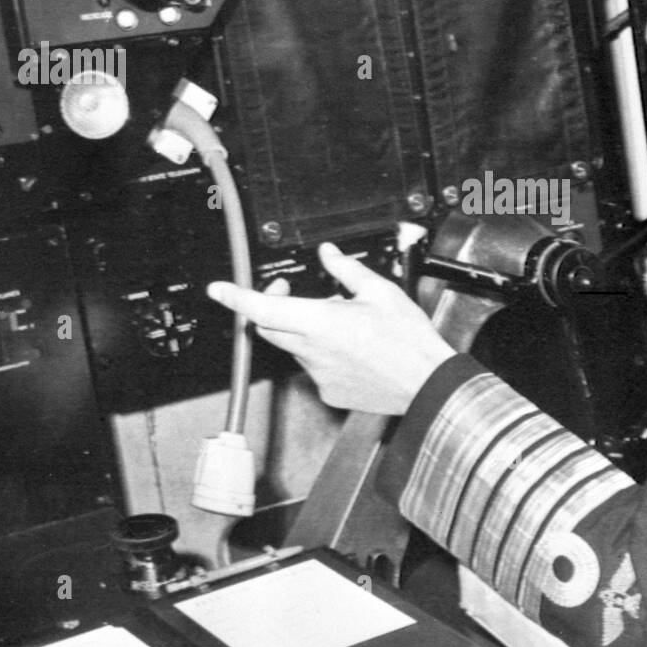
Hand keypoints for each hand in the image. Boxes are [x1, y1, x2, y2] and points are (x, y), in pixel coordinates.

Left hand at [206, 243, 455, 415]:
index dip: (235, 297)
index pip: (262, 308)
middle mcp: (312, 350)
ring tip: (342, 324)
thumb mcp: (381, 292)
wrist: (427, 383)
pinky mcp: (328, 391)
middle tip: (292, 295)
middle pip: (270, 327)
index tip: (219, 289)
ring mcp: (318, 374)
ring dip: (305, 331)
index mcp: (320, 321)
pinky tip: (352, 349)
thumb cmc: (409, 341)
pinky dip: (323, 354)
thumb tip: (329, 255)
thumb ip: (347, 271)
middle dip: (272, 309)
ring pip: (295, 347)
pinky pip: (314, 367)